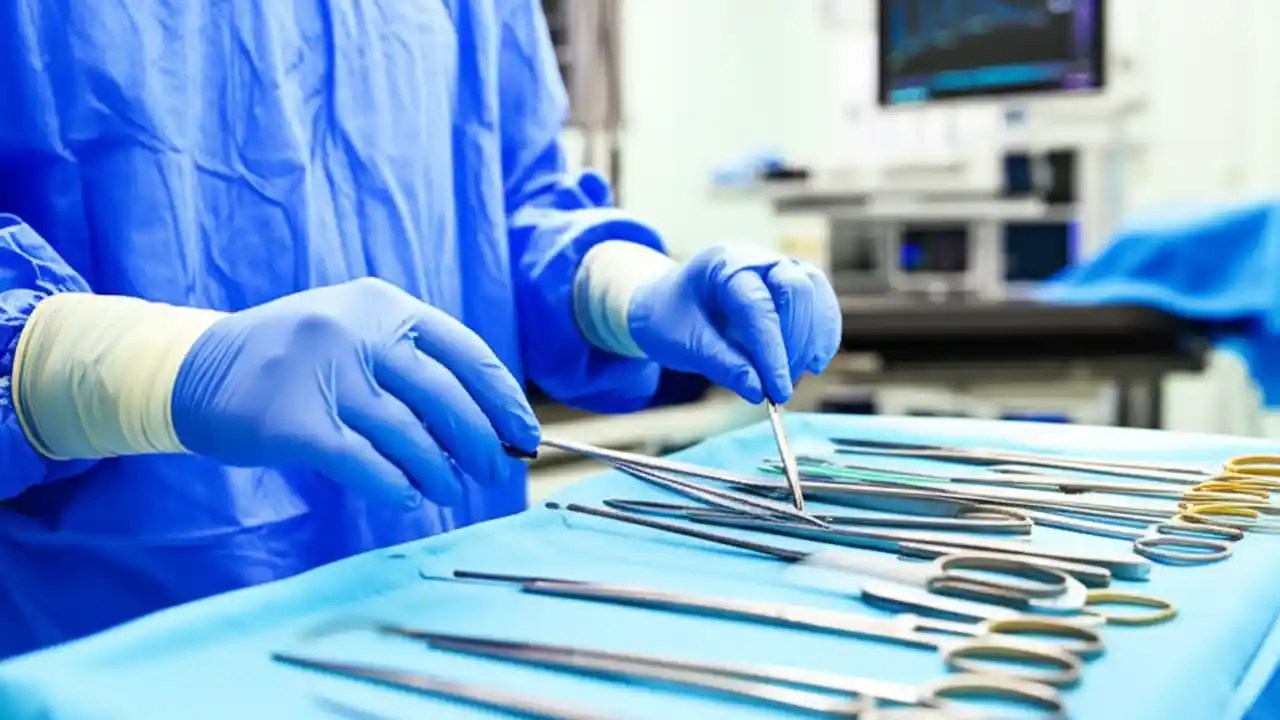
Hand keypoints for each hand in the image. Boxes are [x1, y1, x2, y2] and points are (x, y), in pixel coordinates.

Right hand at [170, 278, 540, 507]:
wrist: (195, 367)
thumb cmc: (294, 358)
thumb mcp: (355, 332)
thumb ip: (413, 365)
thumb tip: (487, 424)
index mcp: (384, 305)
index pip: (467, 353)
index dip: (503, 400)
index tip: (525, 436)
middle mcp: (358, 332)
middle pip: (446, 398)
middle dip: (480, 443)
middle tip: (493, 472)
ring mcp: (324, 374)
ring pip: (410, 437)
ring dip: (440, 473)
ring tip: (449, 491)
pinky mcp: (293, 422)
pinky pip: (366, 464)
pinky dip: (395, 488)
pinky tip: (405, 497)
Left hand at [627, 247, 841, 403]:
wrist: (666, 304)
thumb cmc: (669, 320)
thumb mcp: (683, 345)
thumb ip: (723, 365)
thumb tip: (759, 391)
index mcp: (721, 266)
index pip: (758, 307)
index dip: (772, 352)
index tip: (777, 391)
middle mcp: (754, 259)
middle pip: (796, 288)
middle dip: (796, 341)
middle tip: (783, 385)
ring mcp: (775, 267)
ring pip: (814, 290)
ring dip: (814, 336)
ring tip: (798, 374)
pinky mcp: (790, 284)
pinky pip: (819, 300)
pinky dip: (822, 331)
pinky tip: (814, 361)